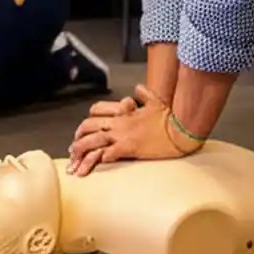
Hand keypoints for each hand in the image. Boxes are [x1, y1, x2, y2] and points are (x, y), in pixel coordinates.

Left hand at [66, 84, 192, 176]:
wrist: (181, 129)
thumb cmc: (170, 117)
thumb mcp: (157, 102)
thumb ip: (145, 94)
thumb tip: (138, 88)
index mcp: (124, 112)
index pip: (97, 110)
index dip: (88, 120)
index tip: (83, 131)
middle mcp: (120, 122)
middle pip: (90, 126)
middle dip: (78, 138)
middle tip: (73, 151)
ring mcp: (123, 135)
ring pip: (94, 141)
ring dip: (82, 153)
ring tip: (76, 166)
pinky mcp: (130, 148)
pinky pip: (109, 153)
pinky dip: (100, 159)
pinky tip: (96, 165)